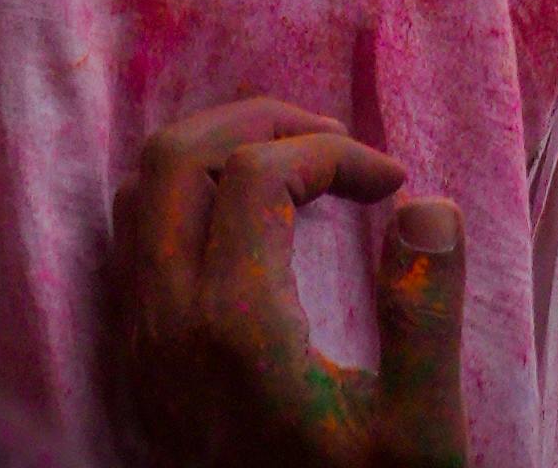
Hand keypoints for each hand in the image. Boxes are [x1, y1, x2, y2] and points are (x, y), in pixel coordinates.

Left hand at [110, 102, 464, 467]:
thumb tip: (425, 204)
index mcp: (236, 325)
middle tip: (332, 139)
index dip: (332, 151)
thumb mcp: (419, 437)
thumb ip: (425, 314)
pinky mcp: (132, 366)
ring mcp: (139, 344)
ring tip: (290, 163)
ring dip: (215, 150)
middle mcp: (167, 322)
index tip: (391, 179)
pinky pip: (132, 240)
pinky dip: (183, 196)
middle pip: (180, 155)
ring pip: (144, 190)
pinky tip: (243, 218)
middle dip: (261, 121)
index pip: (261, 170)